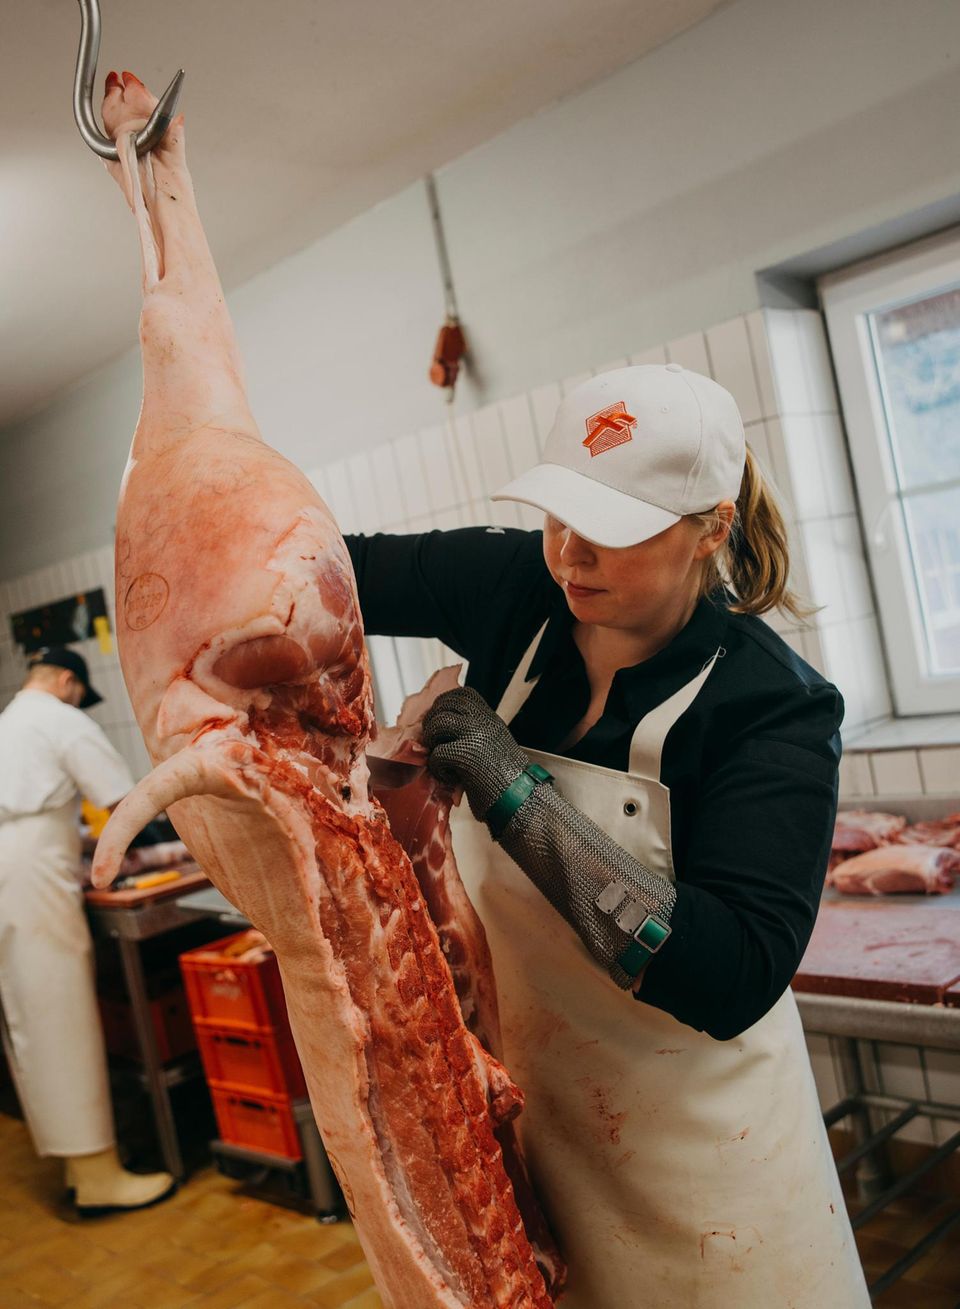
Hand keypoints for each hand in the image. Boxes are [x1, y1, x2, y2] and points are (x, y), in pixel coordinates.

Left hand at [421, 686, 529, 821]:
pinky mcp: (466, 755)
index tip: (439, 720)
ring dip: (432, 742)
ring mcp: (476, 735)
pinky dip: (437, 767)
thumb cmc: (505, 777)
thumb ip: (473, 730)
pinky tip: (448, 776)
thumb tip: (440, 725)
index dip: (444, 704)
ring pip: (438, 723)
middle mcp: (484, 721)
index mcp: (490, 717)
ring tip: (439, 758)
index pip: (462, 694)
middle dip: (432, 720)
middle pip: (445, 704)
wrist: (520, 799)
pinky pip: (438, 753)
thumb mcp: (493, 743)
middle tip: (433, 741)